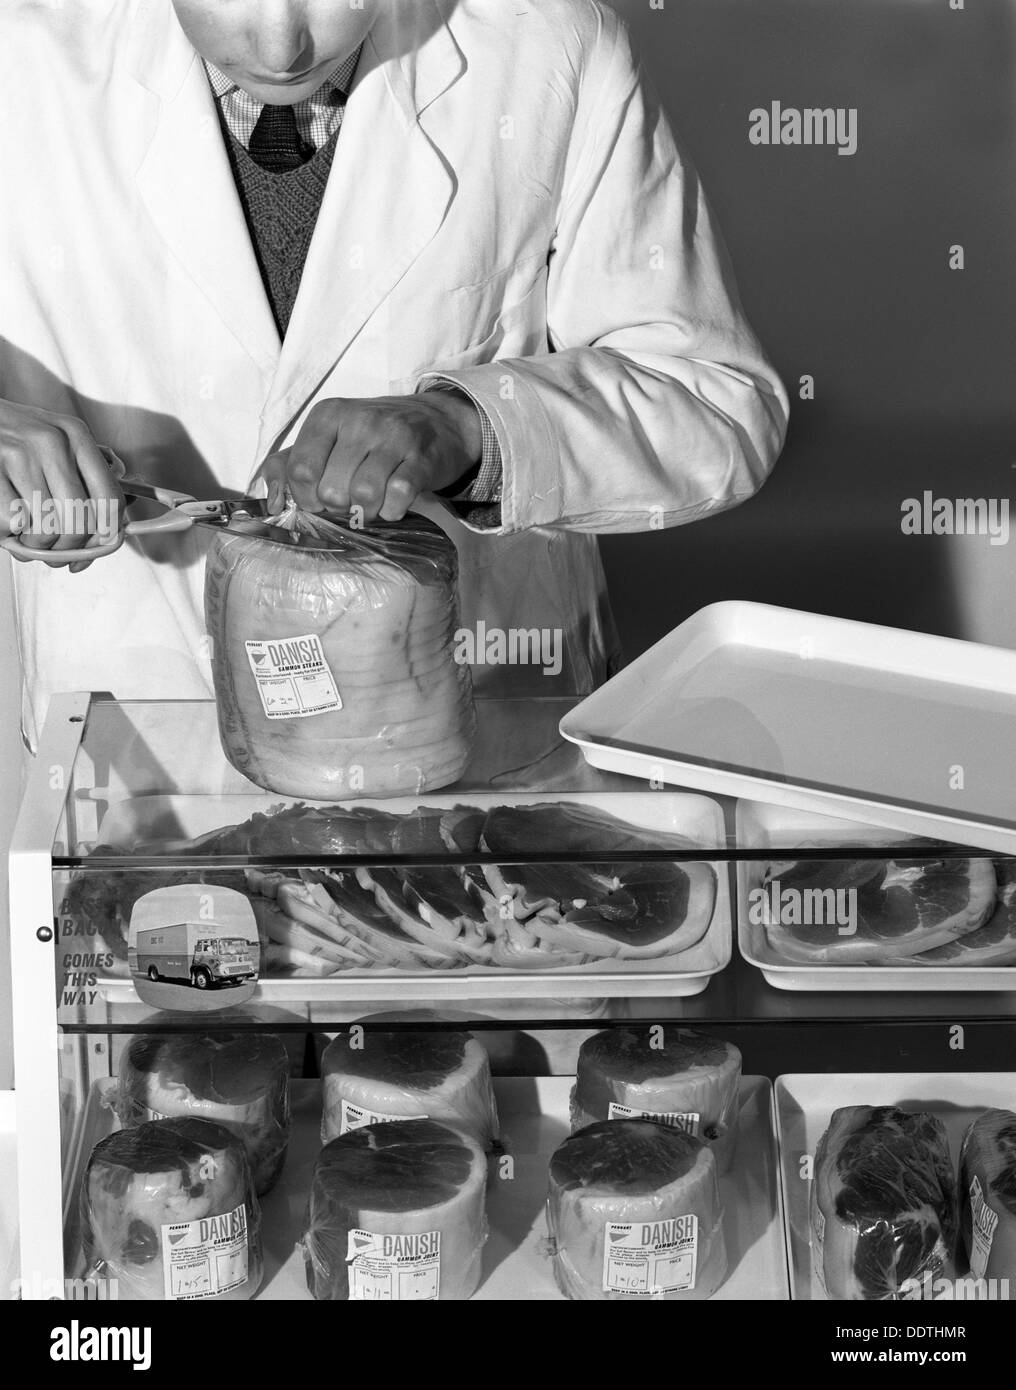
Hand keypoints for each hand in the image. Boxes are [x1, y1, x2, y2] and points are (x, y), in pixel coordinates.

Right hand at [0, 399, 123, 570]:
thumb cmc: (15, 441)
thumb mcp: (58, 444)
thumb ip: (91, 476)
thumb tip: (117, 521)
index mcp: (75, 435)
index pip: (110, 498)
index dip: (107, 534)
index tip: (97, 547)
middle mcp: (52, 442)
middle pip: (80, 521)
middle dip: (69, 548)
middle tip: (56, 551)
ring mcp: (20, 455)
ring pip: (47, 528)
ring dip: (37, 545)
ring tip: (28, 535)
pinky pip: (16, 524)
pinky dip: (12, 534)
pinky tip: (9, 524)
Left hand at [259, 392, 482, 524]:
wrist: (435, 422)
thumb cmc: (372, 437)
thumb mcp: (327, 439)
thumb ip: (288, 466)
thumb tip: (272, 504)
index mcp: (328, 415)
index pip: (301, 470)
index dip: (306, 498)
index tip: (319, 501)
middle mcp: (359, 421)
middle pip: (331, 489)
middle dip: (338, 507)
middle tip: (350, 499)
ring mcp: (392, 437)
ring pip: (363, 496)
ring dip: (366, 511)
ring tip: (371, 502)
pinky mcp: (421, 457)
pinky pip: (397, 498)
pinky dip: (392, 511)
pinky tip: (393, 502)